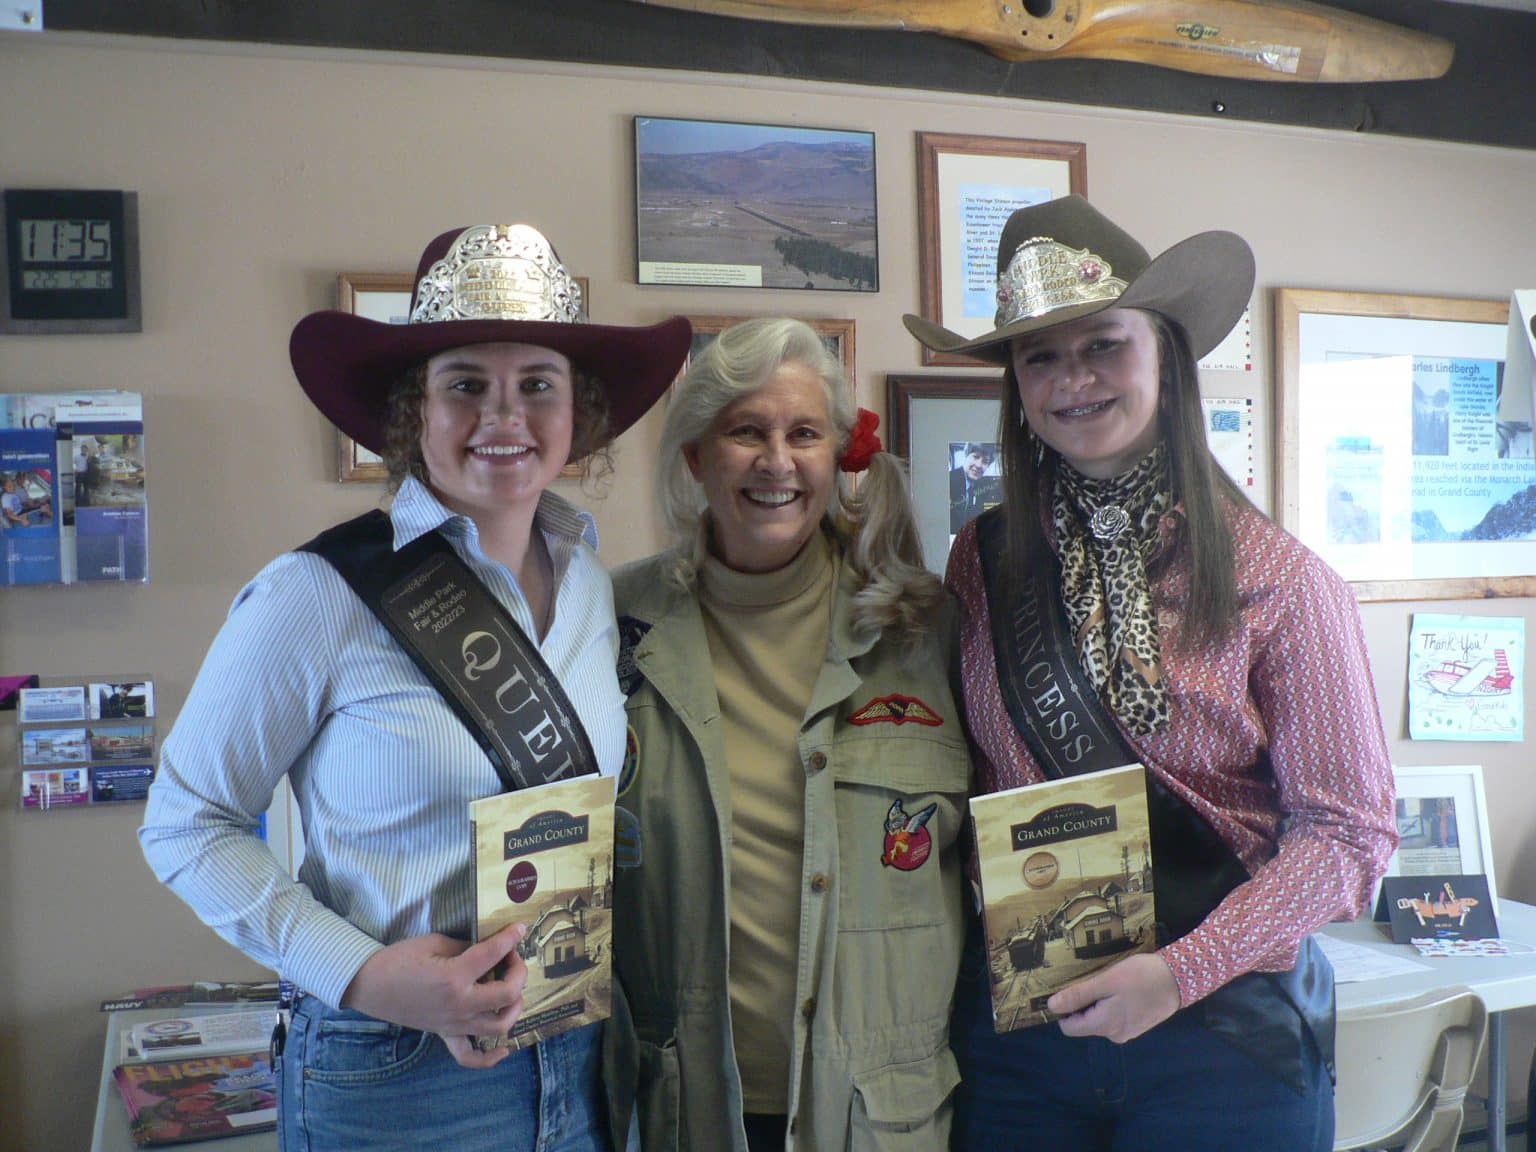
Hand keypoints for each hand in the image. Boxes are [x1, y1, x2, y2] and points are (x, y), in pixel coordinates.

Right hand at [341, 922, 529, 1066]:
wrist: (370, 985)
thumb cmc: (398, 959)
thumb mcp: (434, 942)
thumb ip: (465, 947)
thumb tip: (488, 948)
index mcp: (454, 977)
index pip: (494, 955)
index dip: (511, 938)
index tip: (519, 928)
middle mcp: (459, 1005)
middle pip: (508, 995)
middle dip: (519, 972)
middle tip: (511, 957)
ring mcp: (453, 1024)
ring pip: (499, 1026)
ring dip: (514, 1007)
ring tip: (511, 989)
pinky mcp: (445, 1034)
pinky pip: (470, 1056)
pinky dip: (490, 1057)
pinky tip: (504, 1049)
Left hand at [1047, 953, 1180, 1043]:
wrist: (1178, 979)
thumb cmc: (1140, 977)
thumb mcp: (1106, 982)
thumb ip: (1078, 995)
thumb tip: (1052, 1007)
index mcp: (1104, 1026)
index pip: (1069, 1028)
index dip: (1064, 1009)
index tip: (1069, 988)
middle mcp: (1114, 1035)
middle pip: (1084, 1022)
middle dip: (1083, 1003)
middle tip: (1093, 980)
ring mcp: (1127, 1031)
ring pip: (1099, 1018)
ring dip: (1098, 1002)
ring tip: (1108, 982)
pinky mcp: (1137, 1025)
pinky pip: (1114, 1017)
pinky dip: (1111, 1004)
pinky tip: (1121, 988)